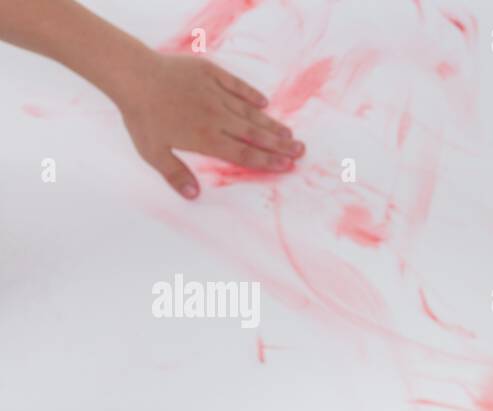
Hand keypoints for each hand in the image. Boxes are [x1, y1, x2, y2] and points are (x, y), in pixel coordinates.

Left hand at [112, 51, 303, 197]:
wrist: (133, 75)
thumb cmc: (140, 116)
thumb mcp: (152, 152)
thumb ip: (175, 174)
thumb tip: (194, 196)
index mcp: (206, 138)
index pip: (244, 154)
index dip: (267, 161)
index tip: (286, 165)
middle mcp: (217, 117)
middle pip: (254, 134)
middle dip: (279, 144)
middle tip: (301, 150)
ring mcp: (215, 94)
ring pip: (249, 112)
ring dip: (271, 123)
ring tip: (289, 132)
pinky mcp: (210, 73)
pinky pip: (236, 85)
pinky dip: (251, 94)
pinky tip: (264, 102)